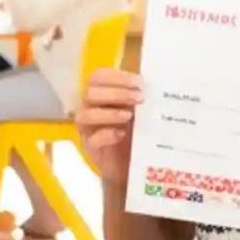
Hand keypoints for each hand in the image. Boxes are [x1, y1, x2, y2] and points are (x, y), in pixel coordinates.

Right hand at [74, 68, 141, 185]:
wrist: (133, 162)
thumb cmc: (135, 130)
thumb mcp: (140, 110)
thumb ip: (140, 96)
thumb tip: (154, 82)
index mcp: (100, 93)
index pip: (98, 77)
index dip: (116, 76)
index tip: (138, 82)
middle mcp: (89, 108)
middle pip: (90, 93)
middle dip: (116, 93)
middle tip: (139, 98)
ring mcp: (88, 129)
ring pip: (85, 115)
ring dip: (109, 112)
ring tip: (130, 116)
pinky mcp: (91, 149)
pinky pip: (92, 139)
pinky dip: (107, 134)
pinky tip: (121, 134)